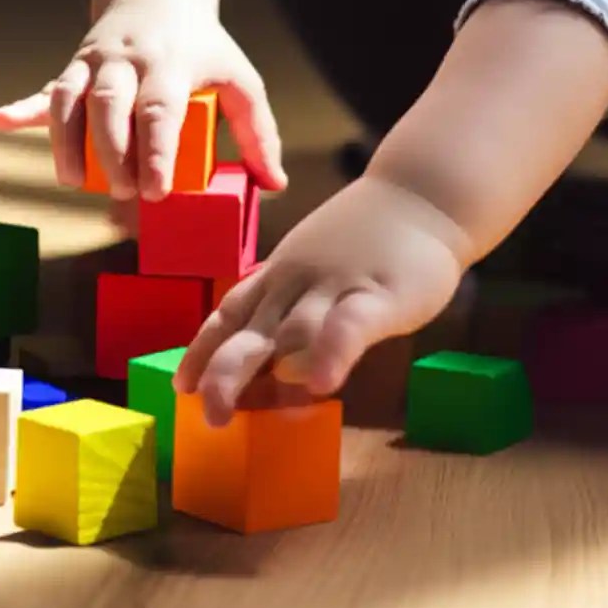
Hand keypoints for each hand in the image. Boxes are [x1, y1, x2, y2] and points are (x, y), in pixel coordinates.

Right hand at [0, 0, 286, 200]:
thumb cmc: (203, 49)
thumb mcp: (239, 80)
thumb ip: (258, 132)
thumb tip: (273, 183)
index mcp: (170, 65)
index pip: (161, 111)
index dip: (155, 152)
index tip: (156, 191)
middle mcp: (128, 61)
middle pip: (110, 105)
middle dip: (112, 151)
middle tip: (124, 193)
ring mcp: (95, 62)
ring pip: (71, 98)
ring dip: (66, 141)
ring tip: (71, 182)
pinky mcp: (73, 68)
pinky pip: (45, 89)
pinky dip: (23, 106)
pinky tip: (1, 120)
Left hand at [173, 174, 467, 425]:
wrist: (424, 193)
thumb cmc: (369, 238)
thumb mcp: (315, 266)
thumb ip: (293, 307)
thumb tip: (271, 362)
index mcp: (279, 277)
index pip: (230, 315)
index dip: (203, 350)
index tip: (183, 385)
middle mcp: (297, 283)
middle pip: (248, 329)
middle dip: (221, 372)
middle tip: (208, 413)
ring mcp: (336, 287)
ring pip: (288, 331)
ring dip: (256, 371)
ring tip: (231, 410)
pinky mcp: (380, 295)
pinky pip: (350, 325)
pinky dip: (330, 353)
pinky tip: (319, 384)